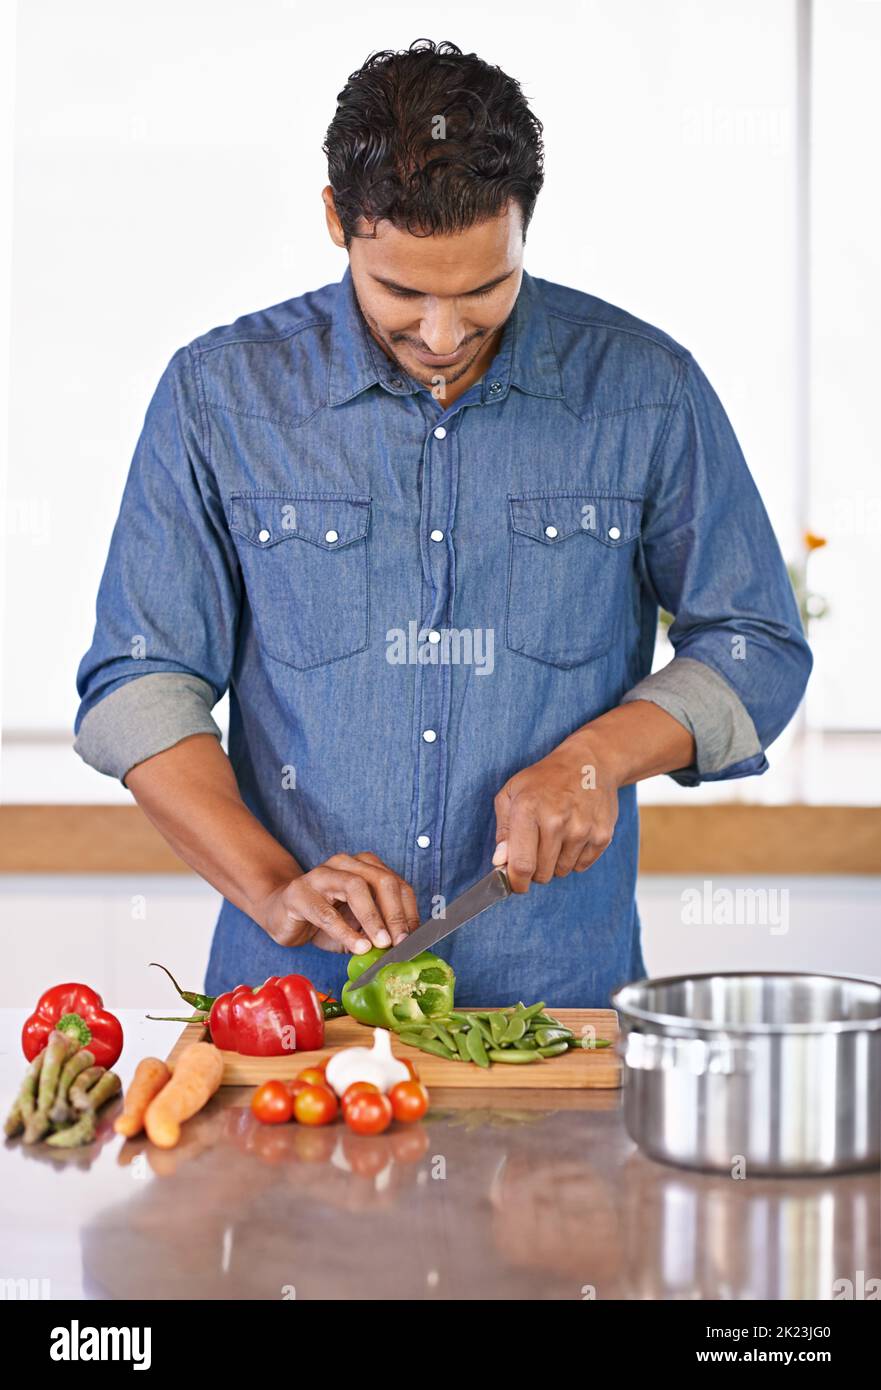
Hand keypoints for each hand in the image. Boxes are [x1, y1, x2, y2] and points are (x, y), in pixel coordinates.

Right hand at [256, 851, 420, 953]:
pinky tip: (357, 947)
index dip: (409, 911)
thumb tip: (404, 950)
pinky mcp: (299, 891)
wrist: (282, 915)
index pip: (397, 884)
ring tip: (381, 944)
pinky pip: (326, 911)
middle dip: (395, 913)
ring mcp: (321, 874)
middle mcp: (345, 863)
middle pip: (381, 880)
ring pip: (355, 887)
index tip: (415, 938)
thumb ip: (377, 933)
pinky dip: (345, 931)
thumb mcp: (357, 927)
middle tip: (401, 942)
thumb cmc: (324, 920)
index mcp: (365, 866)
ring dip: (373, 918)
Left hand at [492, 732, 619, 892]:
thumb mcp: (512, 793)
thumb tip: (500, 862)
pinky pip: (582, 866)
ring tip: (556, 836)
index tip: (515, 884)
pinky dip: (575, 858)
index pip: (521, 865)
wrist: (589, 763)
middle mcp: (556, 821)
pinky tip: (573, 835)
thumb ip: (503, 831)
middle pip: (542, 874)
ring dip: (555, 863)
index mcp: (528, 810)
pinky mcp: (602, 835)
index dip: (516, 882)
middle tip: (535, 850)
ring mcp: (582, 829)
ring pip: (562, 872)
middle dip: (534, 870)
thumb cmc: (544, 779)